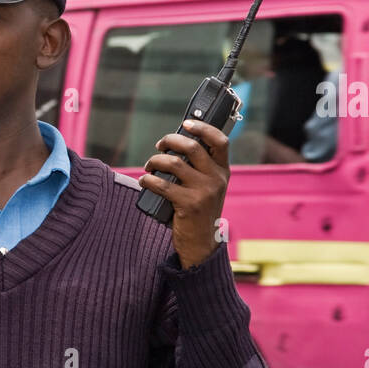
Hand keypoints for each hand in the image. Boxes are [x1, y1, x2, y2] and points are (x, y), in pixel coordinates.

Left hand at [140, 118, 229, 268]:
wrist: (202, 244)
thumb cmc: (200, 211)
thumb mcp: (209, 188)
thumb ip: (200, 168)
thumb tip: (176, 145)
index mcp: (223, 171)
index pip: (220, 141)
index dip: (203, 128)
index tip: (186, 123)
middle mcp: (216, 179)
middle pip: (192, 147)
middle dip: (170, 141)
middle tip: (159, 146)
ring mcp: (204, 192)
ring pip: (174, 163)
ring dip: (155, 161)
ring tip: (149, 166)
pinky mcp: (188, 204)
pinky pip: (162, 184)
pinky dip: (149, 180)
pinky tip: (145, 181)